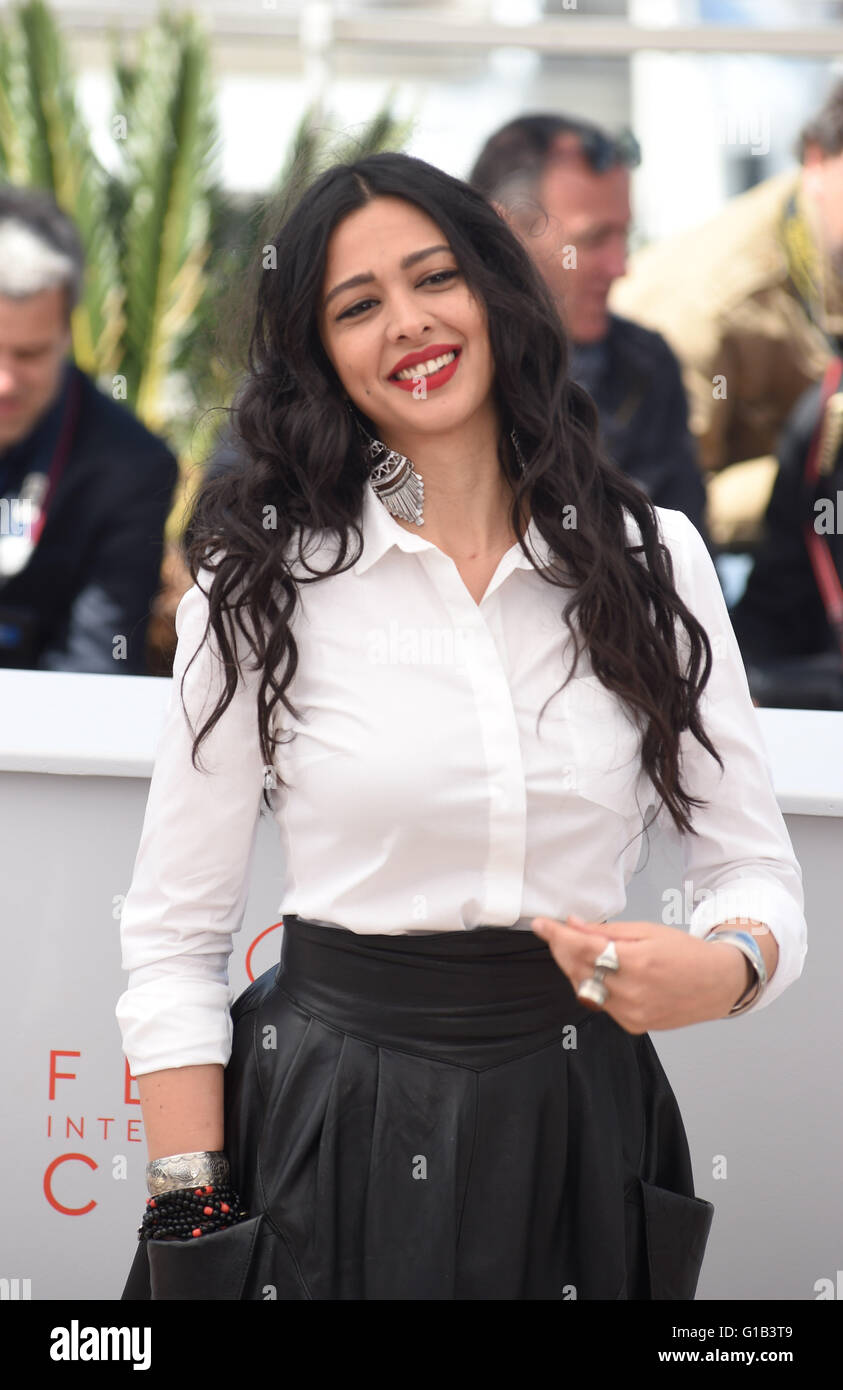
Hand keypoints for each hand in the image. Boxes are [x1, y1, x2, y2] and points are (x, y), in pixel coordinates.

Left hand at [530, 914, 751, 1032]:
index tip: (541, 925)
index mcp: (637, 962)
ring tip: (578, 950)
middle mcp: (632, 992)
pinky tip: (598, 972)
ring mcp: (632, 1013)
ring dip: (574, 968)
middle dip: (562, 950)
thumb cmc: (686, 953)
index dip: (557, 935)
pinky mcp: (633, 1025)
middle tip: (556, 934)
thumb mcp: (647, 931)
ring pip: (585, 989)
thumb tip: (573, 924)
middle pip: (579, 970)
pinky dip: (593, 986)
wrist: (716, 984)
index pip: (583, 948)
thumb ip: (606, 931)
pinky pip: (601, 1004)